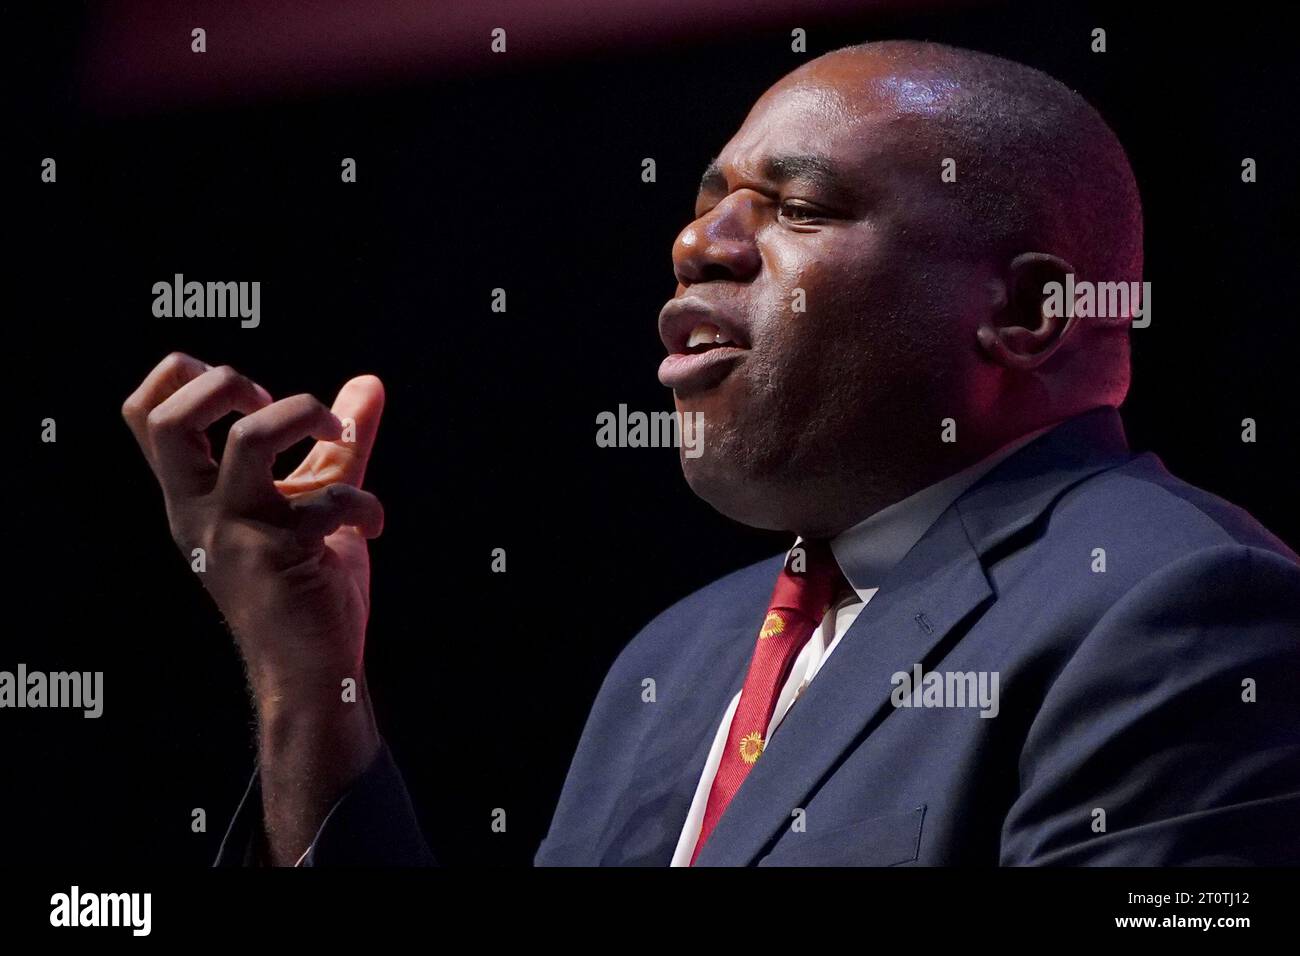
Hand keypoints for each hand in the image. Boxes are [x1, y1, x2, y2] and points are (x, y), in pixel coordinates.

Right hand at [123, 352, 386, 861]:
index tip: (250, 394)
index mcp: (194, 495)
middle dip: (225, 381)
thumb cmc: (310, 585)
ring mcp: (232, 535)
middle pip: (167, 418)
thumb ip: (339, 443)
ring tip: (339, 437)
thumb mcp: (319, 498)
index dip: (187, 376)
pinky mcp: (278, 558)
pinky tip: (373, 525)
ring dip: (306, 414)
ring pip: (250, 438)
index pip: (144, 414)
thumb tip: (370, 382)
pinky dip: (364, 504)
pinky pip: (328, 503)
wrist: (316, 671)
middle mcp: (197, 512)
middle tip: (272, 404)